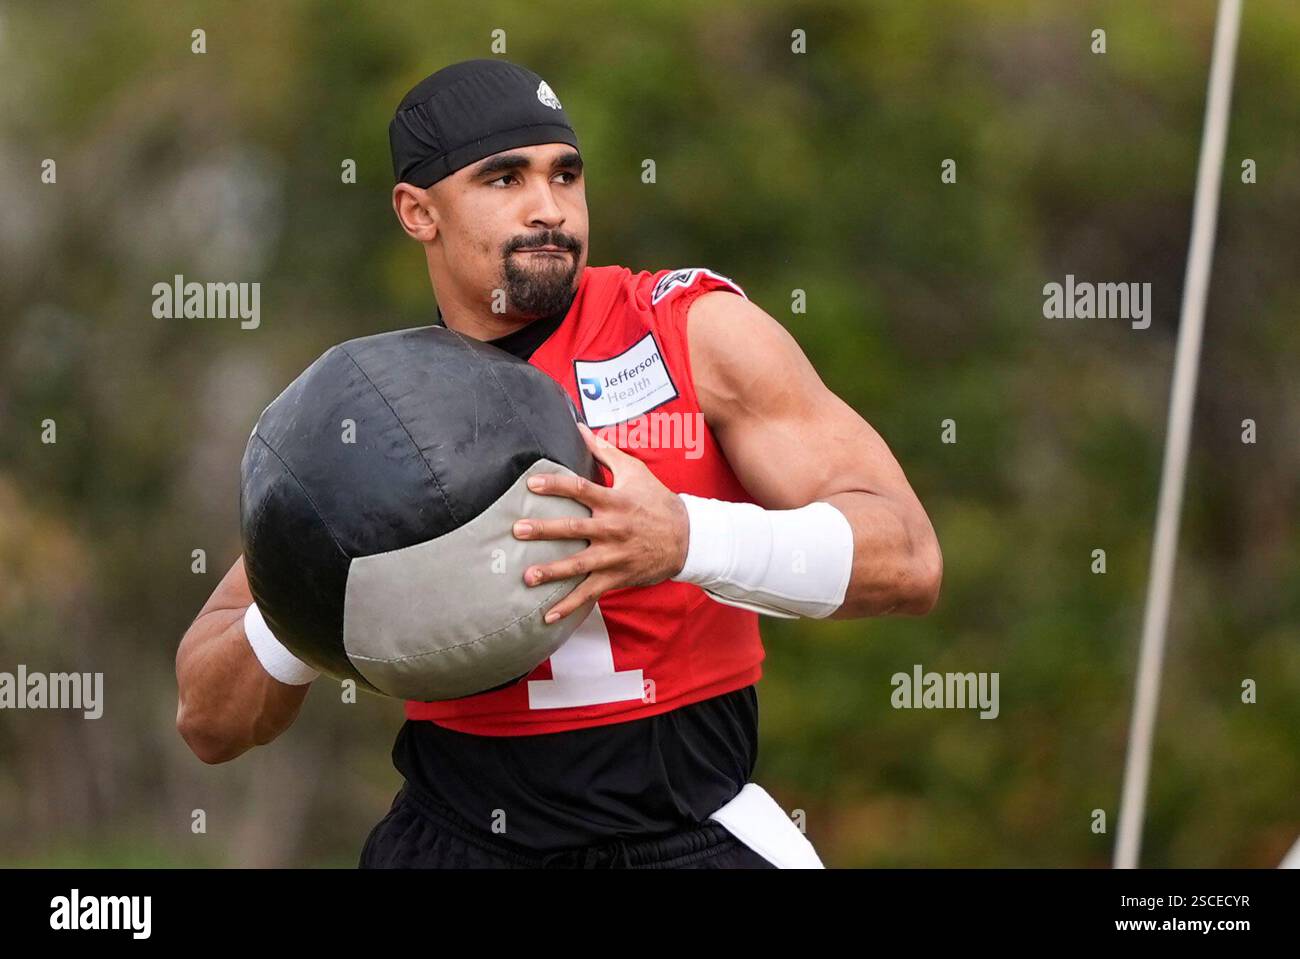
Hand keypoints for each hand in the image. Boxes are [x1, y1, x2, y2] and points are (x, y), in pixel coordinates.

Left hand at [513, 422, 689, 622]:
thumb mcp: (635, 471)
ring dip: (552, 571)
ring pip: (579, 565)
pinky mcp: (617, 577)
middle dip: (544, 530)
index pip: (581, 489)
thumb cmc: (657, 501)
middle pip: (574, 529)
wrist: (687, 537)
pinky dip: (569, 605)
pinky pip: (590, 593)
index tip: (531, 484)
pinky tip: (548, 615)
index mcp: (615, 501)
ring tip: (527, 576)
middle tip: (518, 530)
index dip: (555, 485)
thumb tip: (579, 428)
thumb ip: (604, 451)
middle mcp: (613, 529)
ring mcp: (614, 556)